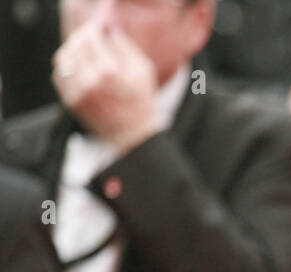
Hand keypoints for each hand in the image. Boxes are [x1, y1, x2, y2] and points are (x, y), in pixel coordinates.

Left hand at [53, 20, 159, 153]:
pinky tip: (78, 69)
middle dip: (83, 37)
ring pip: (63, 58)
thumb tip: (110, 31)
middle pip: (75, 44)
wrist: (134, 136)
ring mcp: (78, 91)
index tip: (99, 29)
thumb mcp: (143, 71)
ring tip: (83, 52)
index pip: (91, 37)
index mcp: (109, 71)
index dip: (95, 29)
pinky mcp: (71, 101)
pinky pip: (59, 75)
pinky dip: (66, 68)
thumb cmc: (142, 104)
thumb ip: (126, 46)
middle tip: (91, 37)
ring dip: (72, 50)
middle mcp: (90, 80)